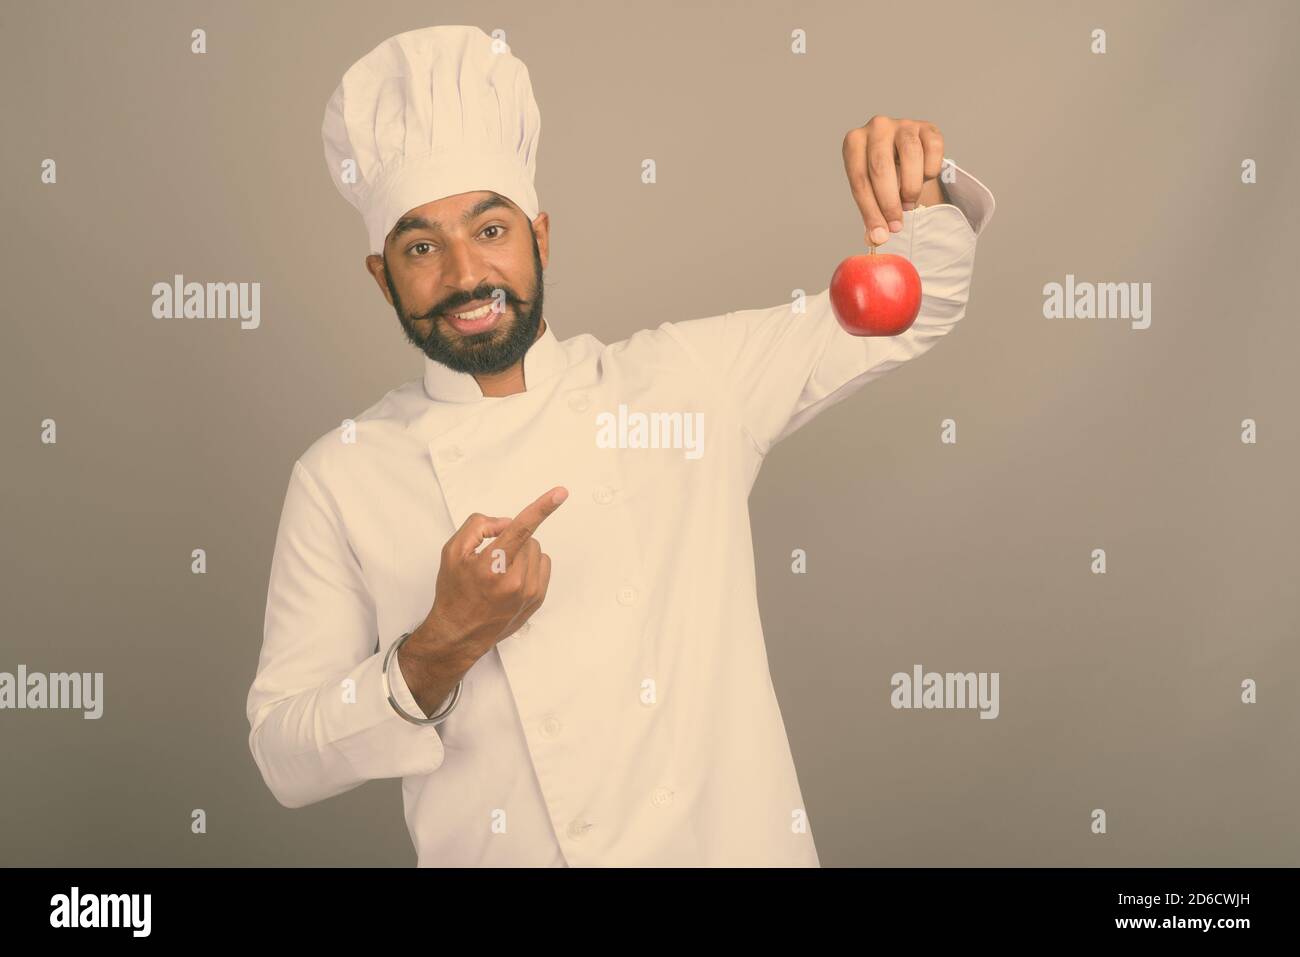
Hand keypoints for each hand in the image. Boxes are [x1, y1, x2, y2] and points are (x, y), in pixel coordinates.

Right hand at [411, 486, 567, 674]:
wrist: (460, 632)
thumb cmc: (455, 592)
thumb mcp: (452, 551)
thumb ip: (478, 526)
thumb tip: (506, 522)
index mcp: (491, 567)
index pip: (520, 529)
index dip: (542, 507)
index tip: (560, 493)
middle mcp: (514, 581)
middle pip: (527, 538)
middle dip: (512, 540)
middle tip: (491, 558)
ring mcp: (529, 592)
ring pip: (536, 550)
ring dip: (522, 552)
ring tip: (501, 571)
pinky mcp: (538, 599)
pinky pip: (542, 565)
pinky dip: (530, 565)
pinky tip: (512, 578)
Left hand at [842, 116, 945, 246]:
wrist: (902, 153)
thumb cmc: (881, 176)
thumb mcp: (870, 192)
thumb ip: (872, 214)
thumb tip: (877, 239)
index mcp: (854, 142)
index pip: (859, 179)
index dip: (870, 211)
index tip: (881, 234)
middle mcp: (876, 127)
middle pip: (881, 167)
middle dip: (889, 202)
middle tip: (897, 224)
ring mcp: (903, 124)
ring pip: (910, 156)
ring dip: (911, 188)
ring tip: (909, 202)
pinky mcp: (927, 127)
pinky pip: (933, 151)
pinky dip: (930, 171)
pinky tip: (924, 178)